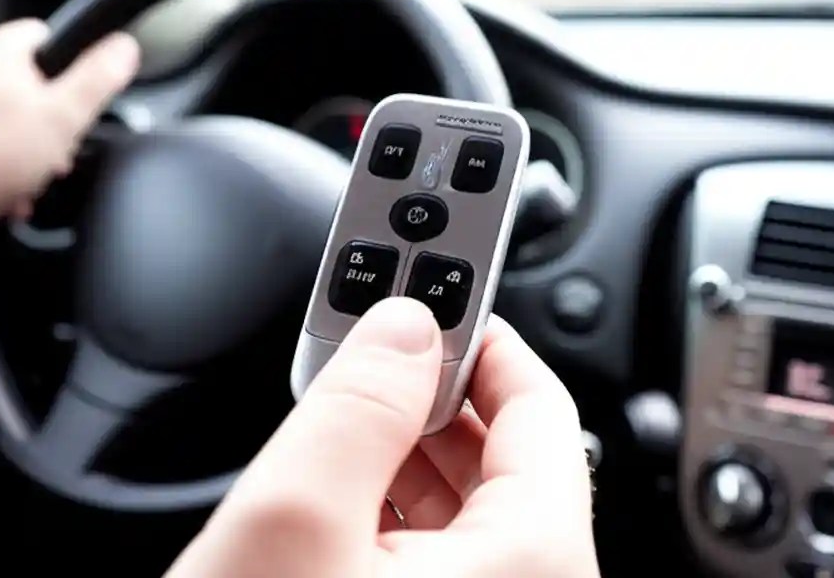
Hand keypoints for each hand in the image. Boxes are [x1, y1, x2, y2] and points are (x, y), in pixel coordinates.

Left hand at [0, 18, 139, 233]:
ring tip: (41, 169)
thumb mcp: (66, 115)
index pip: (44, 32)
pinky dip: (11, 159)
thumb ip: (98, 78)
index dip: (70, 61)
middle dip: (55, 113)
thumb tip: (123, 47)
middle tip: (62, 140)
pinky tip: (19, 183)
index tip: (80, 93)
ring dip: (36, 142)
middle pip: (33, 79)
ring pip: (16, 113)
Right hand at [166, 298, 600, 577]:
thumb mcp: (294, 523)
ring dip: (403, 447)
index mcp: (537, 559)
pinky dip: (393, 511)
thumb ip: (357, 400)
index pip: (538, 402)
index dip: (475, 331)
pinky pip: (441, 559)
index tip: (431, 284)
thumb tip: (401, 324)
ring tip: (340, 404)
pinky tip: (339, 490)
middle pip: (504, 452)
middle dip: (427, 387)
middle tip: (364, 336)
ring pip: (467, 509)